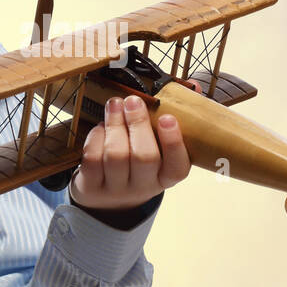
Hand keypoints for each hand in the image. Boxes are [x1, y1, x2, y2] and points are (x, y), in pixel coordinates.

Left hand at [69, 95, 190, 210]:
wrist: (107, 200)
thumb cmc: (137, 163)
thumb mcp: (159, 148)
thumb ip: (176, 117)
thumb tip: (194, 86)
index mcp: (166, 176)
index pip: (178, 166)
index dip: (174, 143)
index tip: (167, 118)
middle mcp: (144, 186)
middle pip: (145, 157)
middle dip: (138, 124)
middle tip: (133, 100)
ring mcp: (116, 189)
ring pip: (117, 156)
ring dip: (115, 124)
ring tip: (115, 104)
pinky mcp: (91, 187)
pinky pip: (93, 160)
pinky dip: (96, 137)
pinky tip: (100, 126)